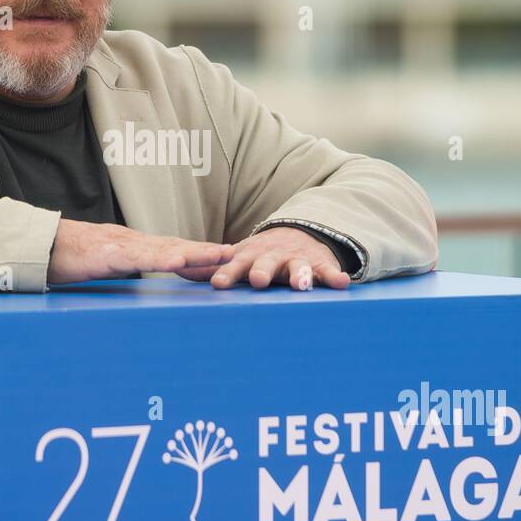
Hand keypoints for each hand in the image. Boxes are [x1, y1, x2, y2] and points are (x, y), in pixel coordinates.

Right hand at [48, 219, 234, 284]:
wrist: (41, 245)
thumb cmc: (72, 257)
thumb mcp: (107, 266)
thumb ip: (127, 269)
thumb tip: (143, 279)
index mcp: (135, 248)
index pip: (174, 251)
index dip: (201, 253)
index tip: (226, 257)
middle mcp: (134, 244)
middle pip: (177, 247)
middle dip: (207, 251)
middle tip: (235, 254)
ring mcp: (122, 247)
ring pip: (165, 250)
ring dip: (194, 252)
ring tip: (220, 255)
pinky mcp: (108, 255)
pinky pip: (138, 258)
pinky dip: (160, 259)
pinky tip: (178, 260)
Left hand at [174, 225, 350, 290]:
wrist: (298, 235)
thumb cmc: (260, 256)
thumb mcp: (238, 259)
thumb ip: (212, 269)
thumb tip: (178, 271)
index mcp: (248, 257)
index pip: (234, 266)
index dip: (227, 273)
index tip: (218, 284)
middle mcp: (271, 257)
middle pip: (266, 264)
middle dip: (262, 271)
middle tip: (259, 280)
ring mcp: (296, 260)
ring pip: (298, 267)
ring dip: (299, 275)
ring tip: (301, 285)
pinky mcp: (319, 264)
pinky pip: (328, 271)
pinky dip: (334, 276)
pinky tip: (342, 283)